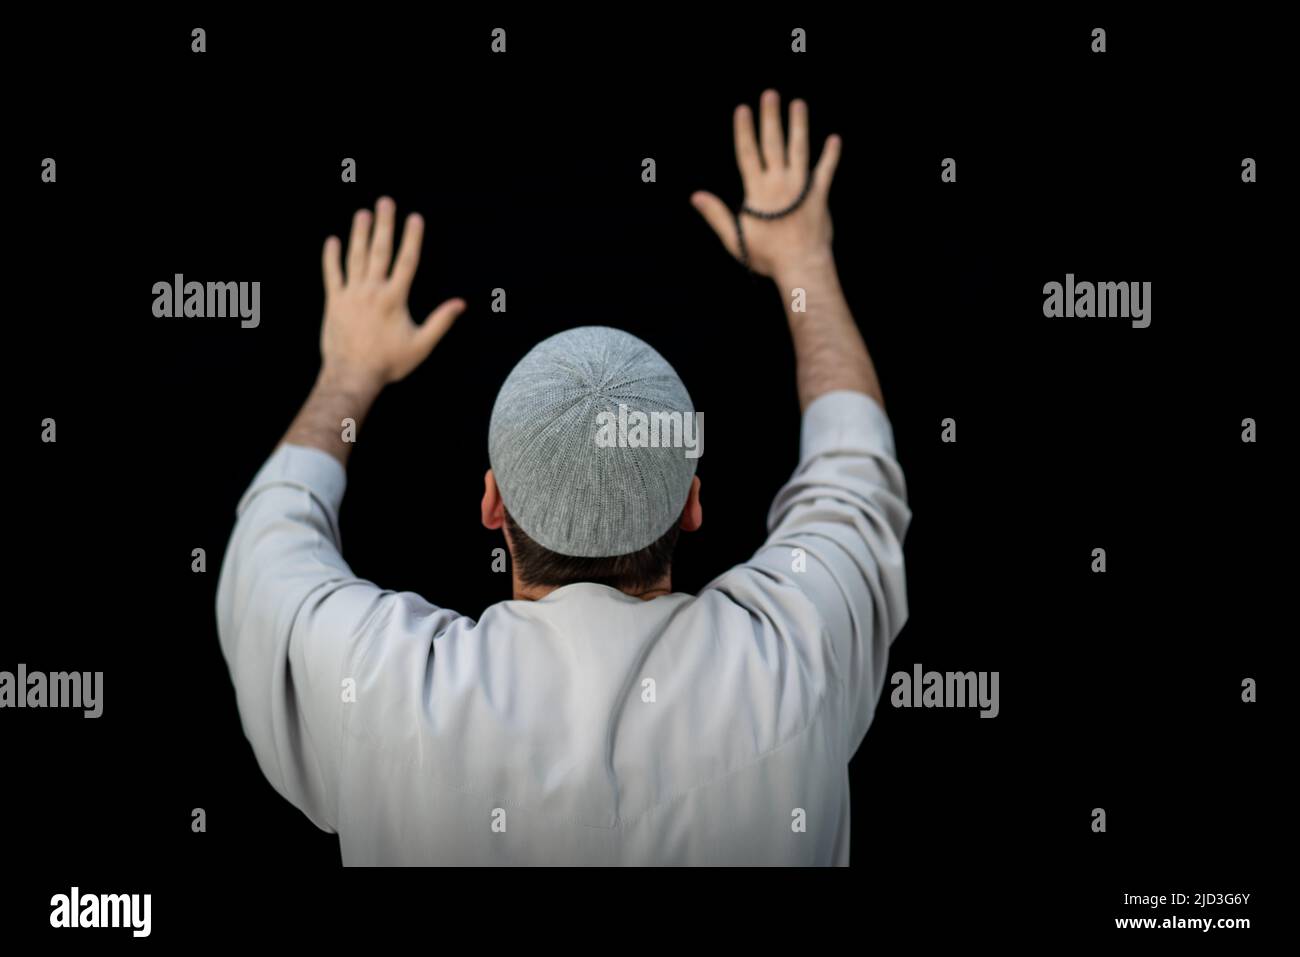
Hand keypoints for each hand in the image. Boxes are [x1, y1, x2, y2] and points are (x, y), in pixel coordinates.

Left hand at [320, 197, 465, 391]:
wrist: (352, 375)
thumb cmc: (389, 363)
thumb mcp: (421, 346)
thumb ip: (440, 322)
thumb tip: (461, 304)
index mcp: (394, 299)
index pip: (406, 262)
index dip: (412, 238)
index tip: (415, 217)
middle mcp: (372, 291)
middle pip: (380, 251)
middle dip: (384, 224)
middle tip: (385, 201)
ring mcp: (351, 295)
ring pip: (355, 258)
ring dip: (359, 234)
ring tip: (362, 213)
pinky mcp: (334, 302)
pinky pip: (332, 275)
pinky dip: (331, 258)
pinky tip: (332, 241)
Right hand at [690, 90, 840, 277]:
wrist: (800, 266)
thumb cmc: (766, 256)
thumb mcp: (734, 238)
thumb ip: (716, 214)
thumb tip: (695, 196)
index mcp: (757, 190)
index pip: (748, 153)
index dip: (744, 131)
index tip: (743, 108)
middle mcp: (779, 182)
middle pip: (773, 143)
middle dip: (770, 117)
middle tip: (770, 94)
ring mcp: (801, 187)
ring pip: (799, 149)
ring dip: (799, 125)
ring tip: (798, 103)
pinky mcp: (820, 196)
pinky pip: (826, 171)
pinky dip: (831, 155)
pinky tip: (834, 139)